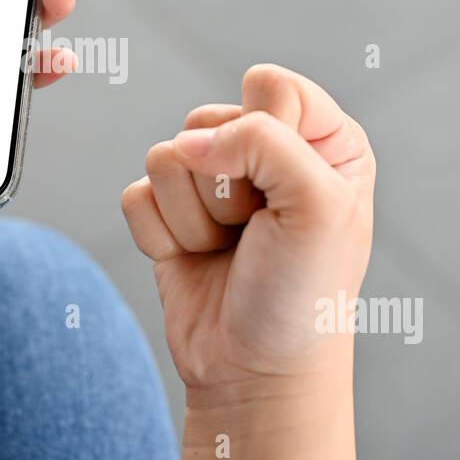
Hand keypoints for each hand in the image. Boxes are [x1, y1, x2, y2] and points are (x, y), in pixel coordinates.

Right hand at [121, 65, 374, 459]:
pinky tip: (196, 261)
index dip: (264, 132)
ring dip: (194, 217)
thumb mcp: (318, 206)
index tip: (283, 190)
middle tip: (256, 231)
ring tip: (229, 251)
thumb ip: (264, 142)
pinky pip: (137, 195)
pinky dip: (162, 236)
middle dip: (225, 184)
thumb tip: (190, 141)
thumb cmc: (302, 297)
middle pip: (208, 118)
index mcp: (323, 142)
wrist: (255, 373)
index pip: (271, 85)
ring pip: (166, 156)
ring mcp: (215, 185)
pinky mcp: (169, 215)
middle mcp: (268, 155)